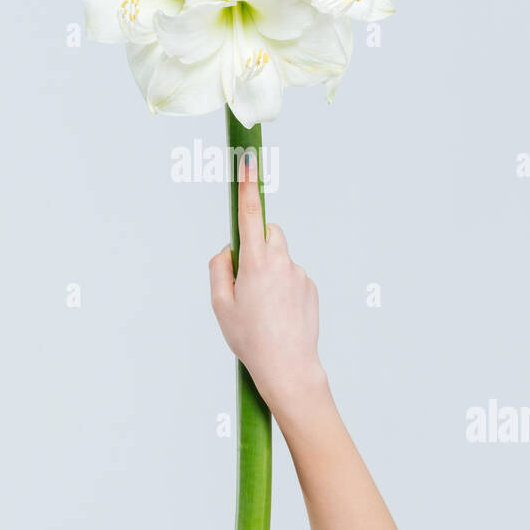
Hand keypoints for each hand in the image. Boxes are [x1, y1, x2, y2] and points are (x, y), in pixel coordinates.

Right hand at [208, 151, 327, 420]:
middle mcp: (282, 261)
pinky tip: (277, 314)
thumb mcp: (220, 304)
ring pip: (280, 256)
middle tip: (244, 276)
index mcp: (256, 262)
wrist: (288, 367)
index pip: (251, 214)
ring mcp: (300, 274)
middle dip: (257, 242)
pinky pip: (292, 275)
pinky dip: (282, 286)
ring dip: (269, 268)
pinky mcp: (311, 287)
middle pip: (268, 232)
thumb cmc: (250, 339)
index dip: (248, 186)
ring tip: (262, 306)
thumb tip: (229, 250)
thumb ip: (219, 268)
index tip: (248, 162)